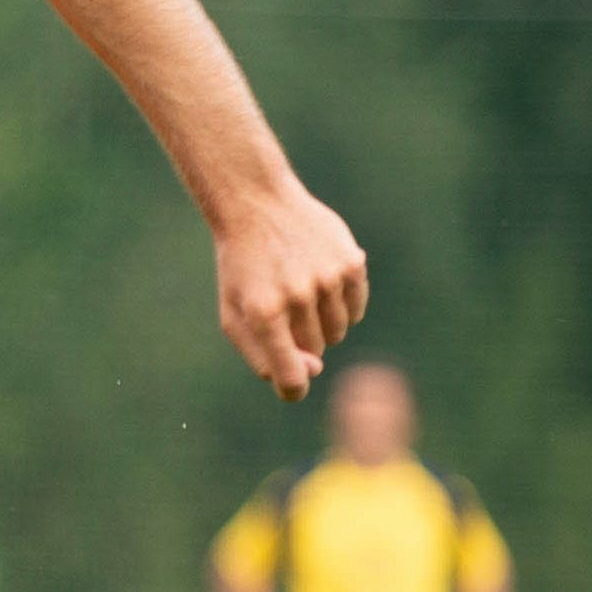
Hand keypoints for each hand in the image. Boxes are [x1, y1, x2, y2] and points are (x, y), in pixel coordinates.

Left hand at [211, 184, 367, 397]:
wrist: (258, 205)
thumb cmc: (243, 268)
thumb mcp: (234, 314)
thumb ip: (263, 355)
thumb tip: (311, 374)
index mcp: (263, 313)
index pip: (292, 376)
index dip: (293, 387)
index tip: (291, 385)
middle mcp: (297, 295)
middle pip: (315, 351)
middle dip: (299, 341)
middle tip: (282, 311)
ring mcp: (327, 277)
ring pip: (338, 331)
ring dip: (321, 323)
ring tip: (300, 294)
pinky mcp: (351, 261)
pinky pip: (356, 308)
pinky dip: (342, 305)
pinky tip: (322, 284)